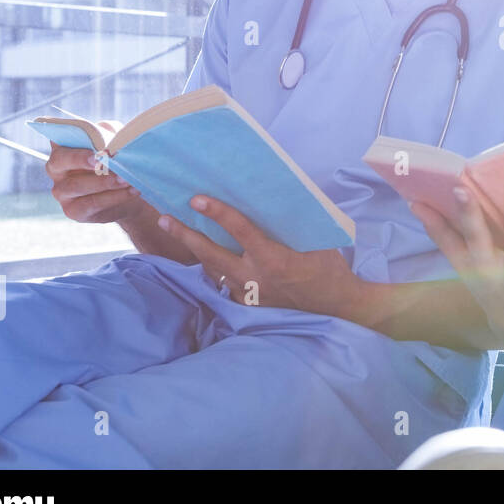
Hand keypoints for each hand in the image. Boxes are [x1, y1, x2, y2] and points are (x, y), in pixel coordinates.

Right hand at [46, 137, 147, 225]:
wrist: (131, 191)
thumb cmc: (118, 161)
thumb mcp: (115, 142)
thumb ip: (108, 133)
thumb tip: (106, 131)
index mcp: (63, 148)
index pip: (57, 139)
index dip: (72, 139)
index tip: (94, 148)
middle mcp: (56, 169)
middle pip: (59, 161)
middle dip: (81, 159)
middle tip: (105, 160)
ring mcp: (62, 191)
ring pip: (76, 185)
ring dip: (104, 181)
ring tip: (126, 178)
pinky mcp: (73, 210)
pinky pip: (90, 203)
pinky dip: (113, 197)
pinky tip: (130, 191)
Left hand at [154, 193, 362, 315]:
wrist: (337, 305)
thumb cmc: (329, 268)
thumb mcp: (314, 240)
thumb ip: (289, 224)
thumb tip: (269, 200)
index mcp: (273, 258)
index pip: (239, 230)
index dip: (217, 212)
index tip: (197, 199)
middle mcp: (255, 277)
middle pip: (211, 254)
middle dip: (186, 235)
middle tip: (165, 218)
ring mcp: (249, 294)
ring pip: (213, 270)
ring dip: (195, 252)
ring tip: (178, 233)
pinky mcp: (250, 305)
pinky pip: (225, 284)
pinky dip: (214, 270)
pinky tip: (206, 259)